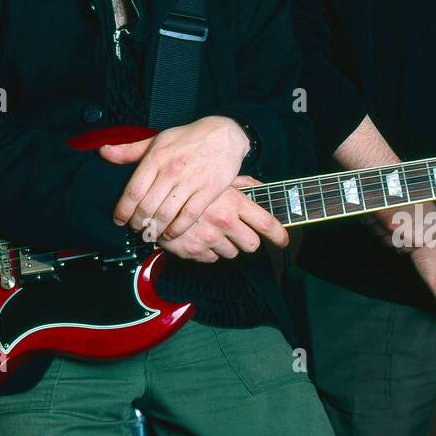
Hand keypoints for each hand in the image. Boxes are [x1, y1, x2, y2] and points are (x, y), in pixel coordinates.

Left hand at [102, 116, 250, 241]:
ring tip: (150, 233)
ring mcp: (191, 181)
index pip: (133, 191)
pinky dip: (176, 230)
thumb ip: (129, 150)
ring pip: (166, 214)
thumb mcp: (156, 139)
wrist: (224, 135)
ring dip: (155, 229)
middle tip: (135, 229)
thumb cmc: (188, 138)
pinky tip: (170, 233)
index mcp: (156, 158)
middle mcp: (171, 170)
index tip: (119, 220)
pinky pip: (188, 216)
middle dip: (137, 223)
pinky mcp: (209, 191)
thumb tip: (103, 152)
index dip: (123, 210)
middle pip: (147, 207)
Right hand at [155, 178, 287, 263]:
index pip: (266, 223)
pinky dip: (208, 251)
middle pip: (252, 244)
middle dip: (248, 241)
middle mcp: (224, 222)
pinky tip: (199, 238)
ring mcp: (209, 238)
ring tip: (213, 232)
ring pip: (233, 253)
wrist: (152, 196)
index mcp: (233, 202)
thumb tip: (259, 188)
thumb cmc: (189, 183)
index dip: (279, 235)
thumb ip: (241, 184)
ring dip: (227, 245)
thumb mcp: (217, 177)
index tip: (284, 241)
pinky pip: (212, 259)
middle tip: (240, 233)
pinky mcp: (193, 251)